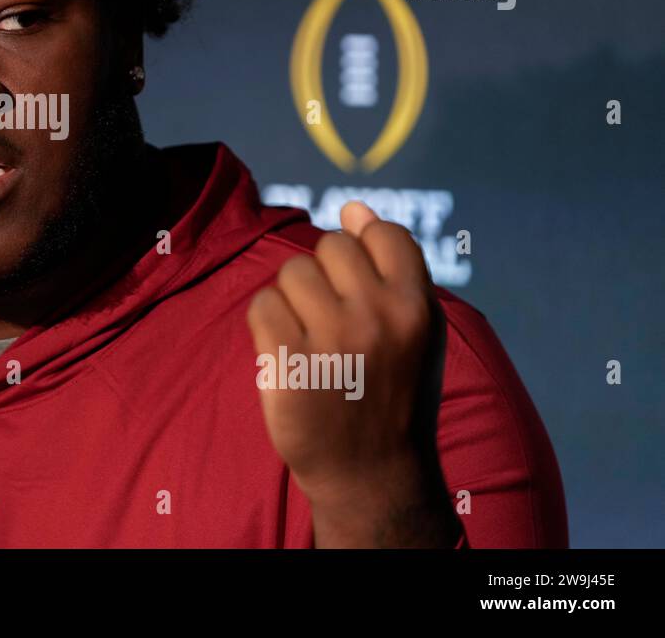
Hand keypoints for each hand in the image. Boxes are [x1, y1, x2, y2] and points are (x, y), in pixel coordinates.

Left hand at [247, 201, 456, 545]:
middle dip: (323, 276)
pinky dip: (265, 325)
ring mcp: (332, 340)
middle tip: (329, 320)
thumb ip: (390, 265)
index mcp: (416, 306)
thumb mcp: (411, 329)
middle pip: (329, 246)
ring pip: (291, 272)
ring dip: (291, 300)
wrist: (368, 472)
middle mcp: (378, 317)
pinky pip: (261, 305)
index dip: (362, 250)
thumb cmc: (389, 391)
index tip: (357, 288)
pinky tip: (284, 353)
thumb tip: (353, 205)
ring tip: (308, 338)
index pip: (382, 232)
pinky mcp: (289, 363)